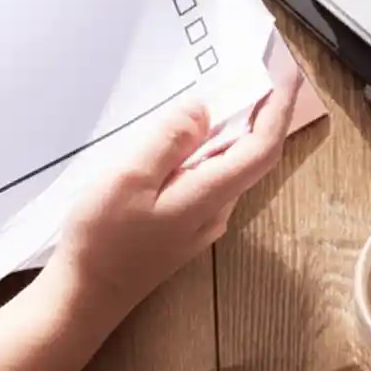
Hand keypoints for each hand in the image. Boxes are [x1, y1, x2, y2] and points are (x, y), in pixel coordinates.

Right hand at [45, 72, 303, 315]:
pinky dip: (208, 149)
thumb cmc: (102, 241)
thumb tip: (203, 109)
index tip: (287, 74)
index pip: (262, 146)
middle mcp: (215, 210)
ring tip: (225, 94)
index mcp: (208, 196)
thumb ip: (169, 141)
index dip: (279, 108)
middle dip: (261, 112)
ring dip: (233, 130)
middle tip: (256, 72)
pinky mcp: (182, 225)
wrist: (83, 297)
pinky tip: (186, 137)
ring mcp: (200, 221)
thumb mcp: (129, 179)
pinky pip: (208, 177)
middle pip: (251, 154)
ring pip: (228, 166)